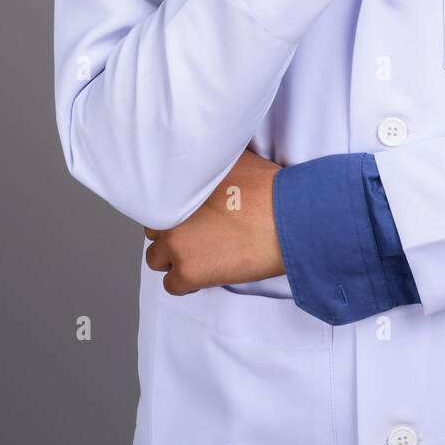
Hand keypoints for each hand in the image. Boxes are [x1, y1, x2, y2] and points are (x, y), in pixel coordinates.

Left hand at [144, 148, 284, 295]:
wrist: (289, 219)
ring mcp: (177, 243)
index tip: (190, 216)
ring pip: (156, 259)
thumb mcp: (236, 159)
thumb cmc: (270, 189)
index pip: (157, 201)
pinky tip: (207, 273)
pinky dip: (187, 283)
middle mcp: (170, 212)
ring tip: (201, 256)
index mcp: (178, 184)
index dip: (175, 210)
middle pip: (155, 229)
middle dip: (173, 233)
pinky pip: (172, 285)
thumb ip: (210, 163)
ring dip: (175, 258)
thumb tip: (207, 161)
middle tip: (198, 235)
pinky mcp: (188, 272)